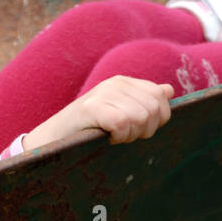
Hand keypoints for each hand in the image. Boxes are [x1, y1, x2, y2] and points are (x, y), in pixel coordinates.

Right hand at [24, 75, 174, 150]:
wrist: (53, 138)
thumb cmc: (88, 128)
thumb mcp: (119, 111)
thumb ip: (143, 101)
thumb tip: (168, 90)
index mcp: (124, 82)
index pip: (160, 98)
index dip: (157, 120)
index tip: (137, 128)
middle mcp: (115, 83)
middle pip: (152, 109)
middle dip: (144, 130)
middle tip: (124, 135)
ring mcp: (102, 93)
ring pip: (140, 117)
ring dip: (130, 134)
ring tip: (114, 135)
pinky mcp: (91, 107)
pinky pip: (122, 123)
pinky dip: (119, 135)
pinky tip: (107, 137)